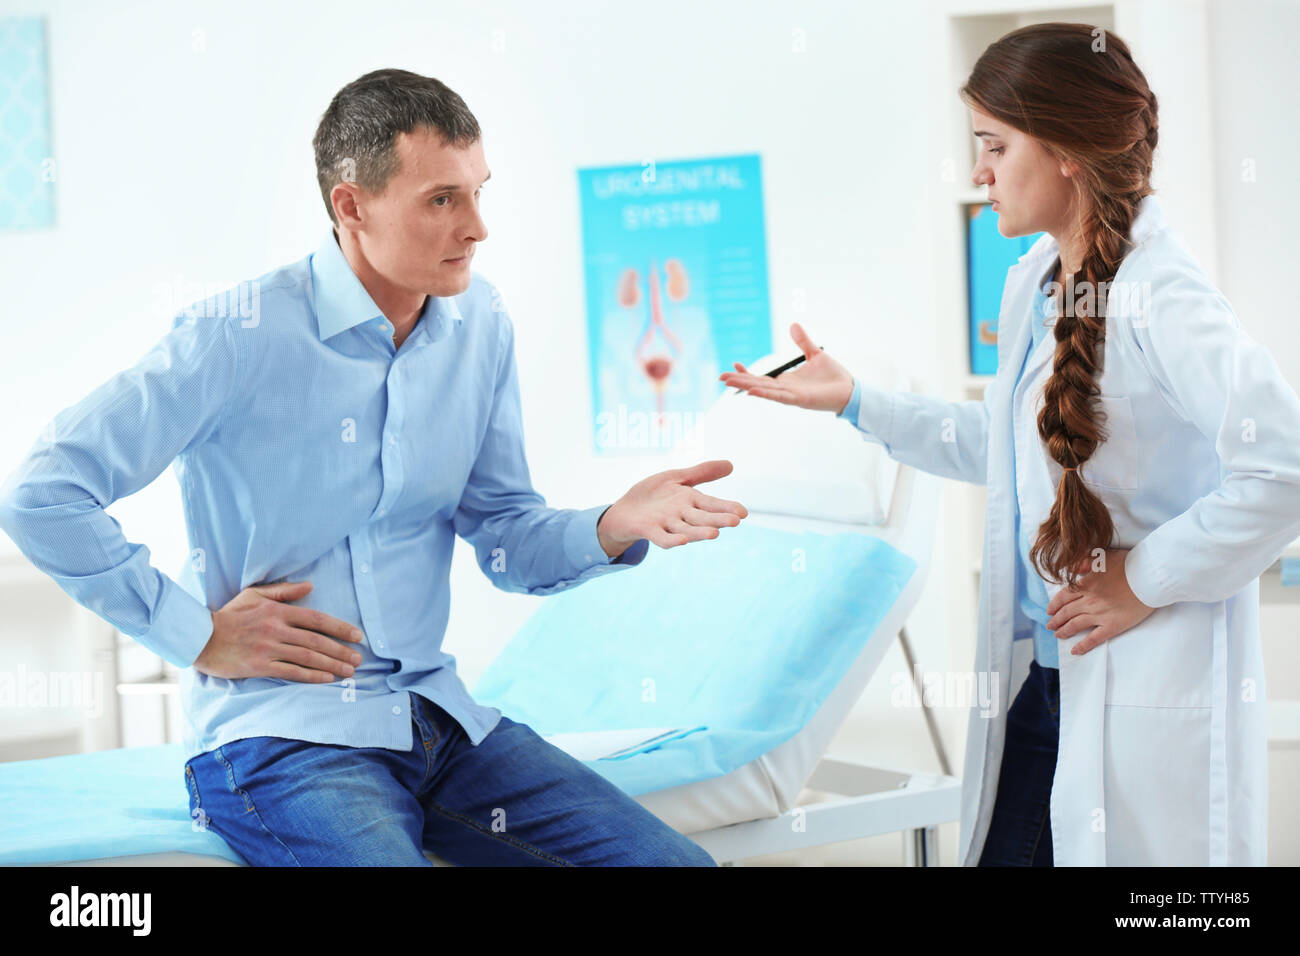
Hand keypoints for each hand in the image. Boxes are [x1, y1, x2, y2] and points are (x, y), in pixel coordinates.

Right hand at [194, 580, 365, 681]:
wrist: (199, 637)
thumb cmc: (229, 615)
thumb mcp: (255, 595)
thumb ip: (284, 592)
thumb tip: (311, 586)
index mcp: (277, 611)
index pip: (317, 619)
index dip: (340, 628)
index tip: (357, 636)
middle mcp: (276, 629)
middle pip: (316, 641)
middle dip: (341, 651)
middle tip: (359, 659)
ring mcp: (268, 648)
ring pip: (307, 658)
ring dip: (332, 665)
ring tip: (349, 671)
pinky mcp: (259, 666)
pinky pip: (291, 672)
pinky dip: (311, 676)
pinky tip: (327, 679)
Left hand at [597, 459, 747, 553]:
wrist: (624, 511)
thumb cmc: (653, 496)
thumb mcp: (677, 478)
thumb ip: (702, 473)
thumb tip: (731, 464)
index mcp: (690, 501)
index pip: (712, 504)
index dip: (727, 508)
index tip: (743, 512)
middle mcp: (681, 515)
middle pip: (702, 518)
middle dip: (718, 520)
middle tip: (735, 521)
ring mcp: (666, 524)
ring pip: (686, 530)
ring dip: (699, 533)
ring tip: (715, 534)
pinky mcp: (649, 530)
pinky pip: (662, 537)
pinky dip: (672, 540)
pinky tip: (682, 541)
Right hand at [718, 322, 854, 413]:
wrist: (849, 389)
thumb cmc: (833, 376)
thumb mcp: (815, 354)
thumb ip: (803, 342)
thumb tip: (792, 325)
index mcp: (787, 380)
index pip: (762, 377)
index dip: (747, 373)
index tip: (734, 365)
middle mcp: (785, 389)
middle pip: (757, 384)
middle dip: (739, 381)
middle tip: (720, 378)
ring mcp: (791, 395)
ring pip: (764, 391)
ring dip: (746, 386)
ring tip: (729, 383)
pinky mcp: (799, 399)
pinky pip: (779, 397)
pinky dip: (765, 394)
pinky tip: (752, 391)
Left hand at [1046, 549, 1155, 654]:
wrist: (1150, 577)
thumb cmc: (1129, 564)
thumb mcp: (1101, 556)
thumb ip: (1083, 562)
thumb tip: (1069, 569)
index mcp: (1086, 584)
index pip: (1063, 596)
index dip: (1054, 605)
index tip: (1049, 610)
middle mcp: (1089, 600)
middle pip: (1067, 612)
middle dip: (1056, 620)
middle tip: (1050, 625)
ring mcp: (1100, 614)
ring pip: (1075, 625)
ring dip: (1064, 631)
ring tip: (1057, 635)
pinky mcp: (1113, 625)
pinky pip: (1094, 638)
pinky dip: (1083, 646)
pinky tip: (1075, 651)